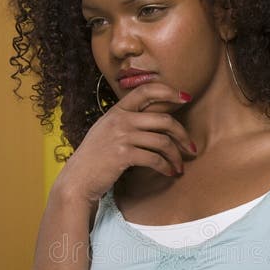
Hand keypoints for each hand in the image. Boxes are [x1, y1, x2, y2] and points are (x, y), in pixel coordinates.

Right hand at [54, 83, 196, 204]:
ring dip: (176, 156)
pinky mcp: (123, 155)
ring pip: (162, 141)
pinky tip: (169, 173)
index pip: (146, 90)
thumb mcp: (108, 130)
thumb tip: (158, 119)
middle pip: (163, 120)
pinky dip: (166, 167)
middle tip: (191, 147)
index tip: (186, 97)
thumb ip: (128, 121)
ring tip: (180, 166)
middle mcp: (120, 119)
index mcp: (118, 110)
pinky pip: (154, 159)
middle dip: (183, 134)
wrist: (78, 178)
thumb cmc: (96, 157)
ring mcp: (121, 136)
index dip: (169, 91)